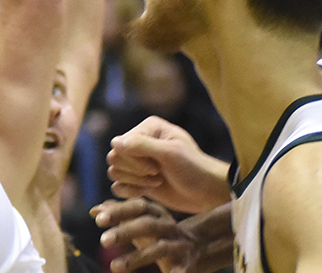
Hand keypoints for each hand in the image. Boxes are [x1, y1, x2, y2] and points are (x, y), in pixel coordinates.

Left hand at [93, 197, 229, 272]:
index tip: (98, 219)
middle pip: (147, 225)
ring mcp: (180, 244)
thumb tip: (93, 211)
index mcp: (157, 214)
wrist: (199, 247)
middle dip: (125, 231)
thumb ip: (119, 214)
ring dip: (136, 258)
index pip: (137, 206)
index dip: (119, 210)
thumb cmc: (160, 234)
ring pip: (160, 248)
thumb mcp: (141, 222)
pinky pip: (182, 269)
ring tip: (114, 267)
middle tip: (103, 241)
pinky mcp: (189, 263)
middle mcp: (169, 226)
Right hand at [107, 116, 231, 212]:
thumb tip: (115, 143)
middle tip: (157, 174)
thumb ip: (141, 145)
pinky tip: (147, 192)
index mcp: (147, 128)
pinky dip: (130, 192)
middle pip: (114, 157)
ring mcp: (137, 162)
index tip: (157, 167)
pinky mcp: (137, 181)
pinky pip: (117, 186)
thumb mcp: (170, 153)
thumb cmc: (194, 169)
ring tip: (157, 181)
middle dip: (134, 171)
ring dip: (135, 181)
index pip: (120, 144)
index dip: (134, 159)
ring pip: (114, 172)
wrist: (207, 193)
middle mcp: (139, 143)